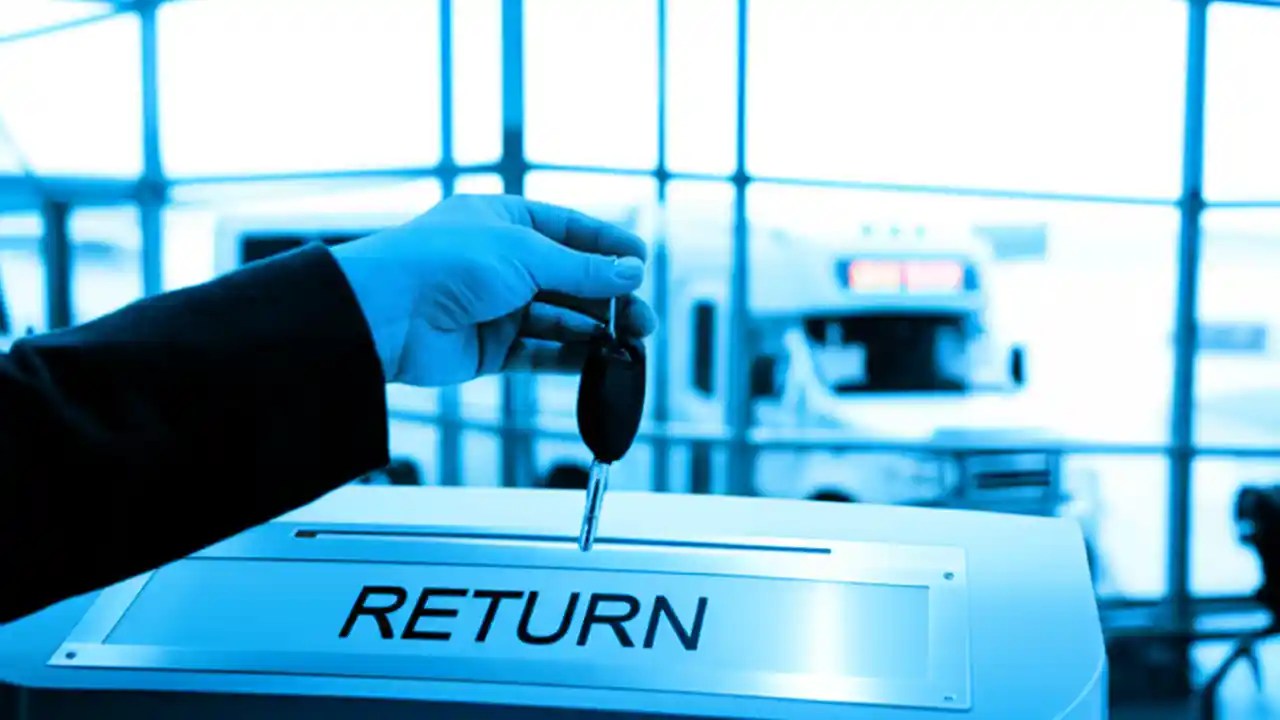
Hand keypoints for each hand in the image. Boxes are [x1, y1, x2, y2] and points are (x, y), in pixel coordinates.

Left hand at [331, 194, 655, 386]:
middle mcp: (501, 261)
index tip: (642, 262)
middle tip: (643, 317)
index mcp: (504, 220)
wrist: (384, 314)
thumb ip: (582, 269)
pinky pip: (538, 352)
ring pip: (558, 318)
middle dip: (608, 296)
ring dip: (595, 328)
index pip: (569, 228)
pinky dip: (570, 356)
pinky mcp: (488, 348)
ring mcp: (495, 306)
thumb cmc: (444, 264)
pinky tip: (599, 359)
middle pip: (569, 279)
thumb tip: (631, 272)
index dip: (607, 245)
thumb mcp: (526, 254)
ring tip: (632, 340)